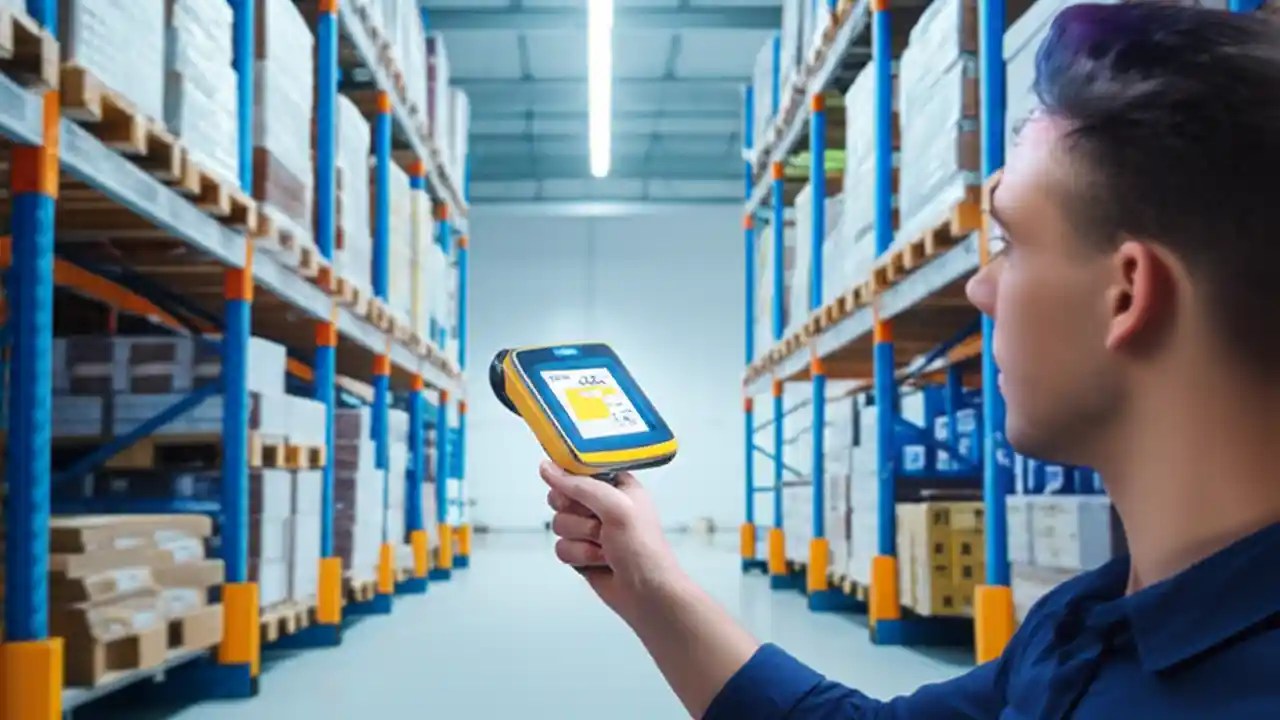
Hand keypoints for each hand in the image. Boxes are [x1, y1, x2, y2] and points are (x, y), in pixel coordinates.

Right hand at [541, 461, 759, 717]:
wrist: (647, 593)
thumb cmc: (643, 548)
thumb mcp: (615, 507)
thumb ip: (580, 485)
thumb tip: (547, 468)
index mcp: (616, 485)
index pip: (579, 469)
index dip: (572, 480)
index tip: (577, 493)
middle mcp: (601, 504)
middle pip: (561, 496)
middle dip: (576, 515)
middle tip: (598, 523)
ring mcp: (590, 529)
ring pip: (559, 523)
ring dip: (581, 539)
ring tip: (605, 547)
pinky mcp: (581, 552)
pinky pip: (560, 547)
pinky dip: (578, 556)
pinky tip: (599, 562)